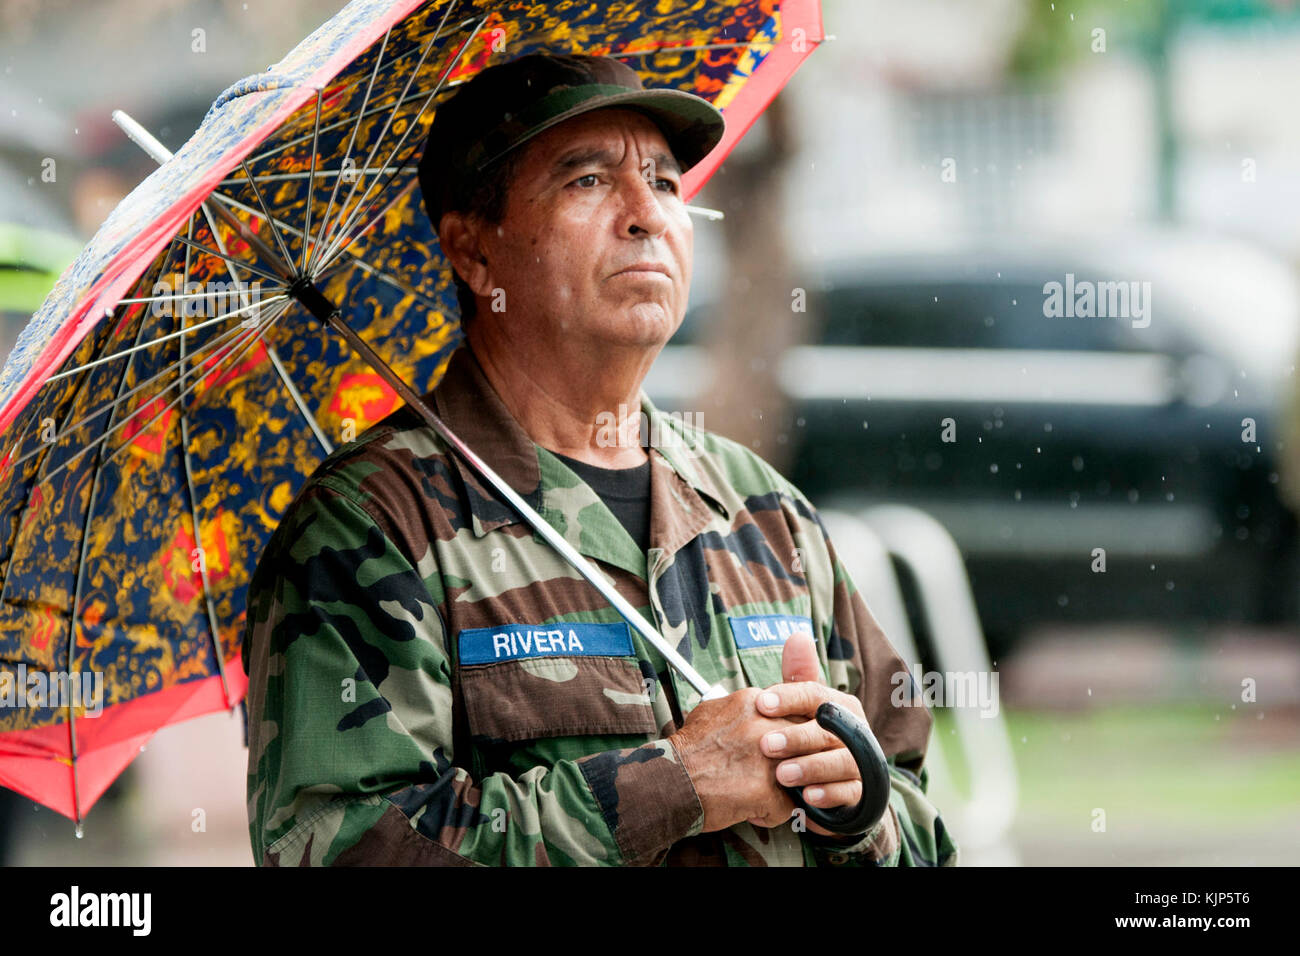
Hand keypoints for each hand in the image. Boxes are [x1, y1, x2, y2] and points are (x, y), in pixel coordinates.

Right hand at [668, 687, 802, 831]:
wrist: (669, 780)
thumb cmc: (686, 750)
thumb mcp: (711, 712)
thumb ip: (741, 710)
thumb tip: (757, 712)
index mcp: (755, 703)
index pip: (794, 713)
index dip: (789, 735)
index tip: (782, 748)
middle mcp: (766, 725)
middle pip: (804, 741)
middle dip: (795, 759)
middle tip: (775, 772)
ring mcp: (770, 758)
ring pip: (802, 773)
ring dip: (787, 786)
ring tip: (765, 792)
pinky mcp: (767, 789)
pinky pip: (788, 806)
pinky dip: (771, 813)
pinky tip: (751, 810)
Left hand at [754, 631, 869, 836]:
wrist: (831, 783)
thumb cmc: (810, 738)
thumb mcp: (801, 708)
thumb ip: (798, 676)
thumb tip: (797, 635)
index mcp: (839, 704)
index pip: (815, 694)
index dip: (789, 697)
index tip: (761, 703)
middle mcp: (855, 730)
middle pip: (828, 728)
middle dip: (796, 736)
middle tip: (765, 744)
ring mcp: (861, 761)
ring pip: (840, 761)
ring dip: (811, 767)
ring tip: (782, 774)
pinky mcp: (862, 791)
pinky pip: (849, 792)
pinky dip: (828, 793)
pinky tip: (807, 796)